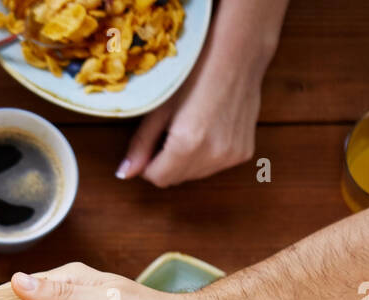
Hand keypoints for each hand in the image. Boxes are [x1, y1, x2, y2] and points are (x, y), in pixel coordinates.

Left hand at [117, 0, 284, 186]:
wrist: (239, 52)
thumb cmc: (195, 72)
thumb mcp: (161, 105)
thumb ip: (141, 143)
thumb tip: (124, 173)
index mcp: (188, 144)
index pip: (157, 178)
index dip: (148, 164)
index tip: (150, 143)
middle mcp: (212, 155)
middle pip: (176, 178)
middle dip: (166, 163)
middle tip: (170, 130)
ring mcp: (231, 156)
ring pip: (195, 174)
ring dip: (186, 161)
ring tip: (191, 125)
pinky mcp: (244, 153)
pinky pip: (214, 165)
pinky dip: (206, 154)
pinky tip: (209, 127)